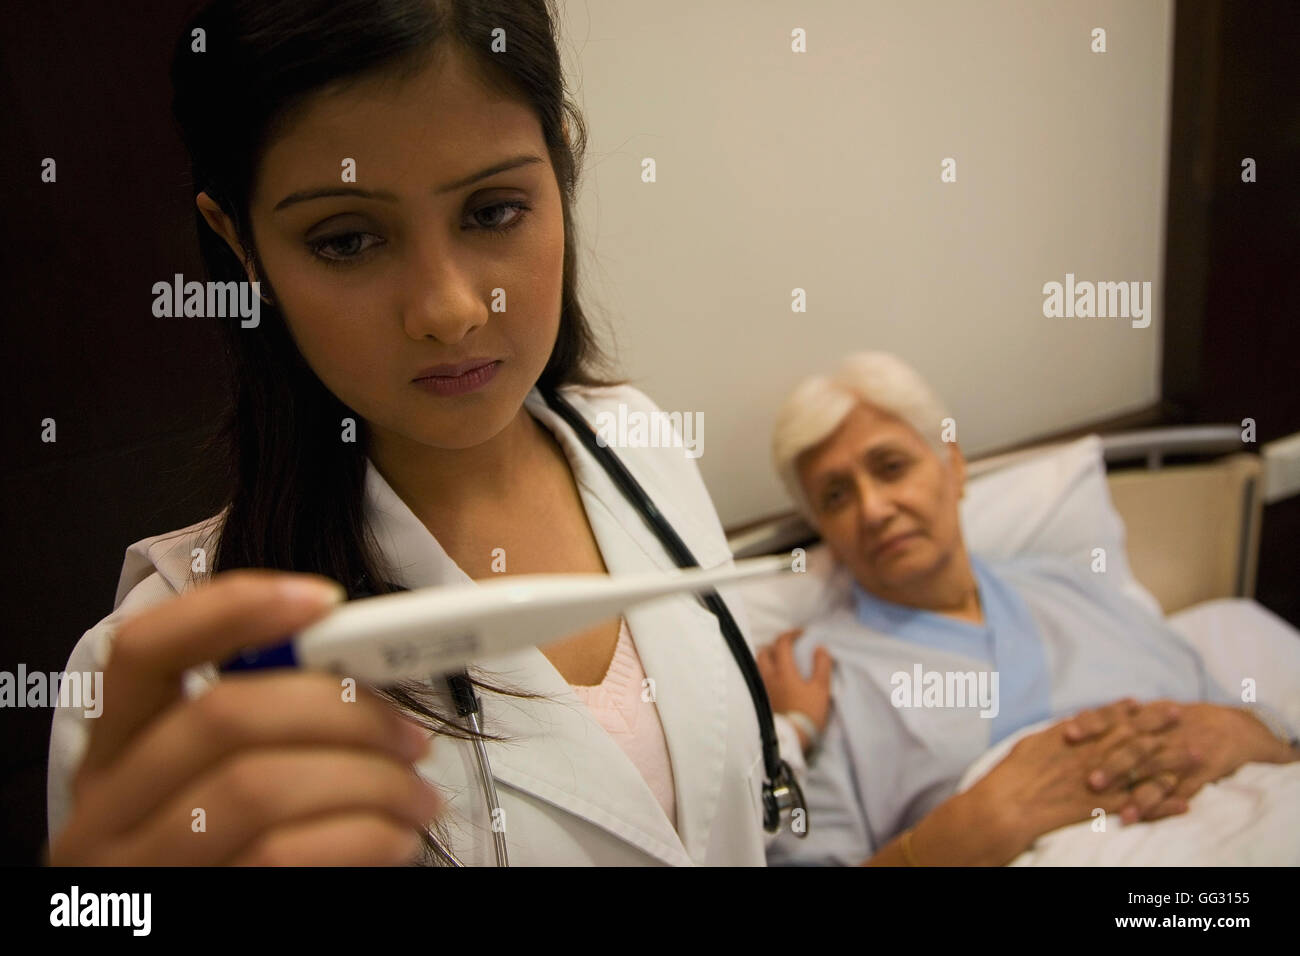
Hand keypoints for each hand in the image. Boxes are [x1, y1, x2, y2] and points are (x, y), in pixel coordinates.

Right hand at [48, 570, 442, 865]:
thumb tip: (361, 664)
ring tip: (418, 797)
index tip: (326, 599)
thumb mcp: (213, 783)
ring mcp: (142, 870)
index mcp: (115, 754)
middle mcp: (105, 809)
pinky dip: (362, 837)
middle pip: (224, 714)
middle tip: (411, 736)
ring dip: (370, 782)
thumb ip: (263, 722)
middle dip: (341, 712)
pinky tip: (394, 840)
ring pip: (260, 787)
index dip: (233, 609)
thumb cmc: (231, 856)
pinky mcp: (193, 914)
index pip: (144, 649)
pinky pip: (284, 856)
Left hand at [756, 629, 831, 750]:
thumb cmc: (807, 712)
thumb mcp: (821, 689)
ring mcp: (761, 687)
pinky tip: (772, 678)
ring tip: (778, 661)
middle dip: (776, 644)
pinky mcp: (758, 698)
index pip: (782, 642)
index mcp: (783, 670)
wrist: (790, 738)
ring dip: (767, 657)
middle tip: (788, 647)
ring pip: (758, 663)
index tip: (802, 634)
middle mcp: (768, 675)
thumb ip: (821, 666)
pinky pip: (757, 676)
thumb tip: (820, 647)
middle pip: (765, 650)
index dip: (792, 634)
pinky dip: (764, 670)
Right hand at [970, 713, 1196, 859]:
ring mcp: (1103, 781)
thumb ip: (1060, 733)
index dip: (1132, 711)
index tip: (1149, 702)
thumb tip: (1074, 724)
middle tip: (1182, 714)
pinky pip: (1140, 804)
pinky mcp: (1105, 807)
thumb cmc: (1016, 772)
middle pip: (1134, 736)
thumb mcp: (1036, 741)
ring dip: (1171, 760)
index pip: (1111, 719)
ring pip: (1145, 767)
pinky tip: (1184, 802)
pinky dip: (1163, 804)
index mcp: (1078, 738)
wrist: (1011, 803)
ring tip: (1195, 754)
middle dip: (1159, 725)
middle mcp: (1095, 755)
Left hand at [1081, 699, 1297, 822]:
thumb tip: (1076, 719)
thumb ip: (1115, 717)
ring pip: (1157, 776)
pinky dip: (1163, 806)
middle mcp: (1162, 735)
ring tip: (1119, 813)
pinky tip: (1147, 818)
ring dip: (1138, 795)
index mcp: (1146, 717)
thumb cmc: (1179, 719)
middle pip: (1134, 750)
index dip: (1091, 725)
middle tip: (1089, 780)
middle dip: (1113, 765)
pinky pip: (1180, 792)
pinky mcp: (1199, 774)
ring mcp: (1181, 756)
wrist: (1233, 727)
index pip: (1114, 718)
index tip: (1067, 733)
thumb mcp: (1150, 710)